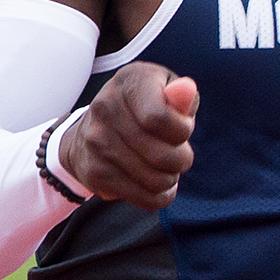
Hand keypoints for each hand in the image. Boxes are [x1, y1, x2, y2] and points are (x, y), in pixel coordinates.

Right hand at [60, 61, 197, 209]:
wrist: (93, 127)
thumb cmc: (145, 107)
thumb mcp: (165, 90)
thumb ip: (180, 95)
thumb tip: (186, 90)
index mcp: (129, 81)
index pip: (159, 119)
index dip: (181, 131)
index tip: (183, 130)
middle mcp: (106, 108)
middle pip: (161, 155)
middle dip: (182, 160)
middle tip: (180, 156)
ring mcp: (96, 142)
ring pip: (154, 180)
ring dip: (170, 179)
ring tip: (168, 169)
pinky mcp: (94, 172)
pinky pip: (141, 198)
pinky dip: (158, 196)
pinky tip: (157, 185)